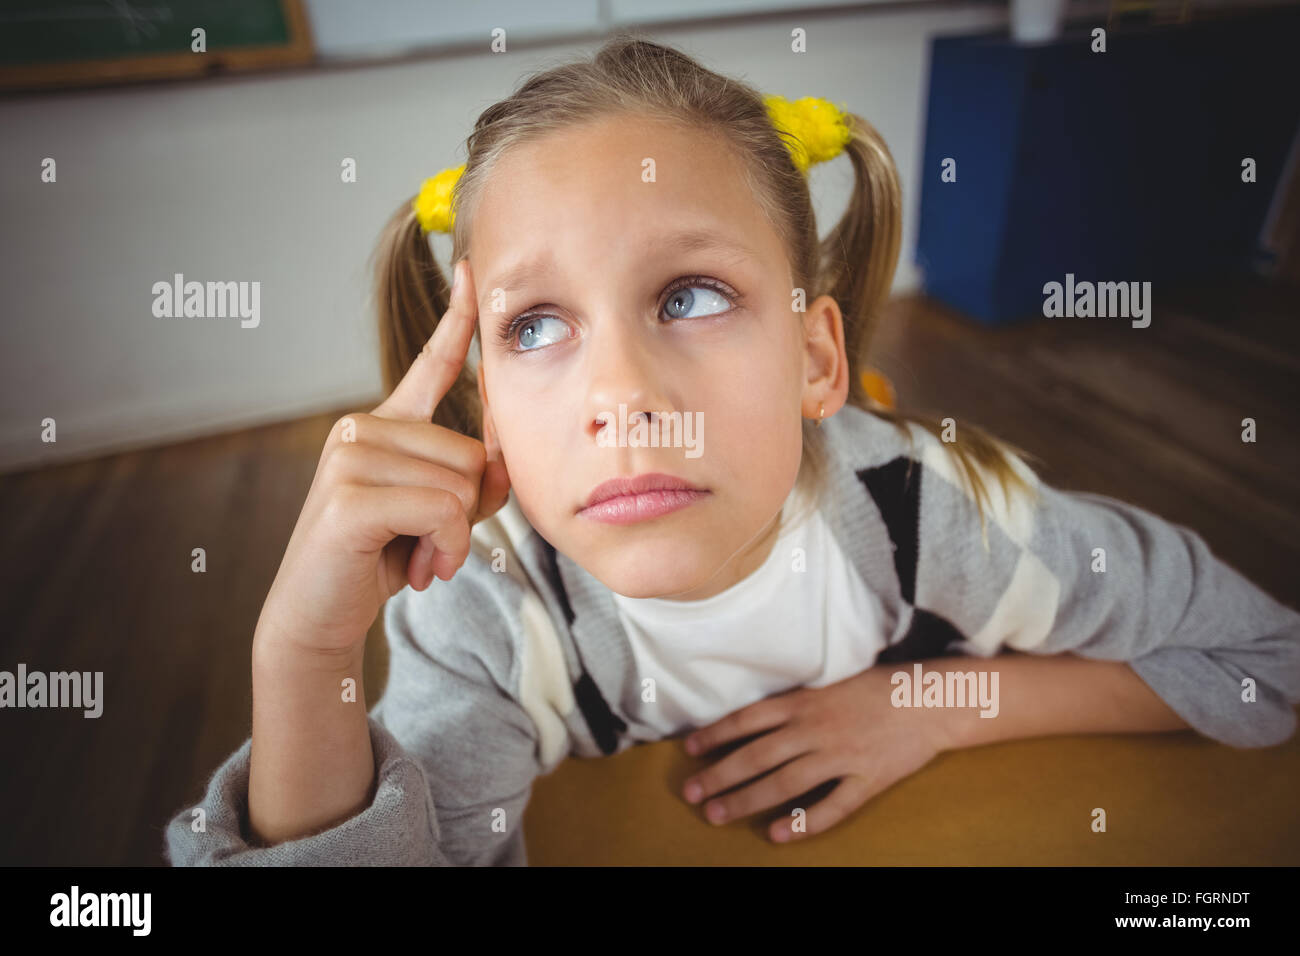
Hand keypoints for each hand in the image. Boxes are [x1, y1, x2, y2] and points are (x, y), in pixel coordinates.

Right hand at [255, 259, 510, 657]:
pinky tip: (419, 568)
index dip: (456, 320)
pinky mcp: (349, 493)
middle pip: (469, 453)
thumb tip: (502, 456)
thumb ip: (473, 481)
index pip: (430, 365)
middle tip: (432, 544)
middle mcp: (362, 427)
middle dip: (467, 512)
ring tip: (420, 557)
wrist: (320, 615)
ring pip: (459, 485)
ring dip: (455, 537)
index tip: (469, 270)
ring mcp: (350, 454)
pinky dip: (445, 547)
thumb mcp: (438, 516)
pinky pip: (441, 510)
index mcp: (385, 426)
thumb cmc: (381, 560)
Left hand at [680, 666, 952, 842]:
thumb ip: (796, 702)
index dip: (716, 735)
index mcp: (806, 701)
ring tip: (717, 814)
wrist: (930, 699)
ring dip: (746, 800)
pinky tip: (777, 835)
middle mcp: (817, 729)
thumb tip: (755, 719)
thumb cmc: (878, 687)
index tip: (689, 750)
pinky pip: (831, 807)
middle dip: (720, 775)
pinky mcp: (867, 780)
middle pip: (758, 756)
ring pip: (785, 783)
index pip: (749, 720)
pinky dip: (803, 823)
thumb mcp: (830, 682)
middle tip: (692, 793)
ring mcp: (842, 756)